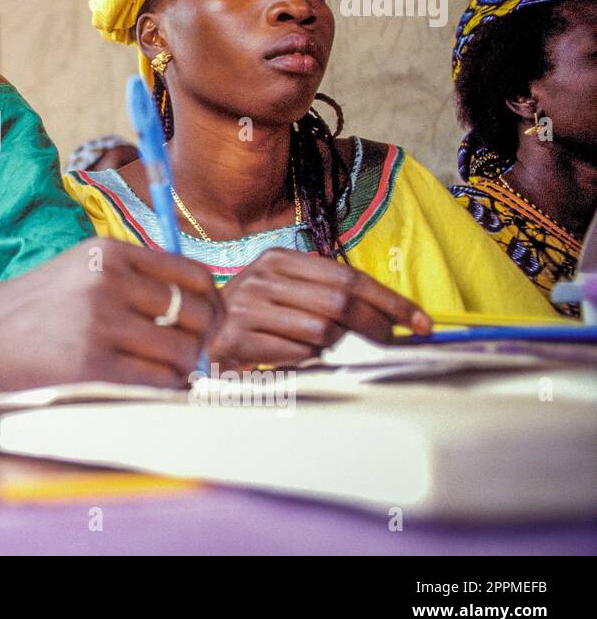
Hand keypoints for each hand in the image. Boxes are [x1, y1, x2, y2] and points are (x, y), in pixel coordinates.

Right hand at [0, 238, 220, 390]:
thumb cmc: (19, 317)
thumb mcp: (73, 275)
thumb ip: (127, 282)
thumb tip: (196, 311)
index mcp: (106, 252)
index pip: (194, 274)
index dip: (211, 305)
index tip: (206, 327)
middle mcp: (108, 281)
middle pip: (196, 314)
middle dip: (201, 342)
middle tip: (187, 359)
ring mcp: (100, 323)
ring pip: (182, 353)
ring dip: (179, 370)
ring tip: (154, 374)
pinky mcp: (92, 366)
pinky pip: (159, 382)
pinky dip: (161, 389)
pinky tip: (140, 386)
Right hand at [210, 248, 431, 368]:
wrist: (196, 331)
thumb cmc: (254, 314)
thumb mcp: (285, 290)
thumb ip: (326, 294)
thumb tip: (388, 316)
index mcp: (280, 260)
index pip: (349, 277)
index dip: (391, 300)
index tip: (422, 322)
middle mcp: (263, 277)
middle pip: (341, 302)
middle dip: (376, 325)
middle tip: (394, 340)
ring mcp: (249, 307)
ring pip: (322, 331)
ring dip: (331, 344)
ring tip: (312, 343)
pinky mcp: (239, 337)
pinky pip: (297, 354)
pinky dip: (303, 359)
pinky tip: (285, 353)